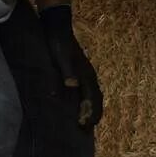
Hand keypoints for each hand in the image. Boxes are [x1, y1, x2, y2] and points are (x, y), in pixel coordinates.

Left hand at [39, 6, 103, 128]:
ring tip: (87, 121)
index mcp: (86, 74)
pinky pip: (88, 90)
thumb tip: (72, 85)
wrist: (58, 28)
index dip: (90, 112)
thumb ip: (67, 70)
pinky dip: (88, 100)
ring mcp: (86, 73)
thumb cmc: (58, 44)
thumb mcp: (61, 57)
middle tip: (87, 129)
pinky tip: (81, 105)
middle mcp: (89, 75)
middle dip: (94, 113)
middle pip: (97, 98)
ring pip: (94, 94)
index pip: (92, 97)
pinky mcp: (80, 71)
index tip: (84, 125)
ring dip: (92, 108)